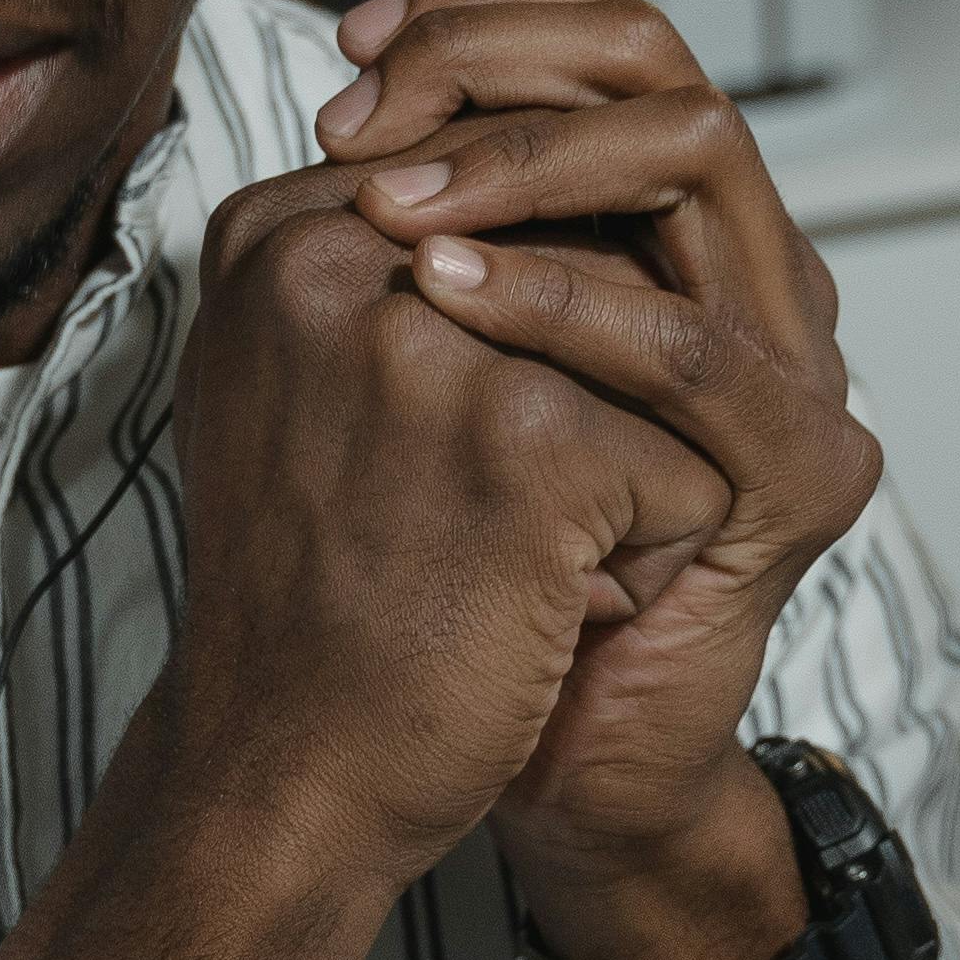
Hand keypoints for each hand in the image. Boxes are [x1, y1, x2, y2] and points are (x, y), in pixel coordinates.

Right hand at [161, 149, 731, 904]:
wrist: (287, 778)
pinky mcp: (529, 440)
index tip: (459, 446)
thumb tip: (521, 180)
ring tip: (519, 553)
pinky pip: (685, 461)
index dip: (534, 325)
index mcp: (274, 233)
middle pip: (582, 255)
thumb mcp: (299, 385)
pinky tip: (553, 604)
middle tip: (475, 515)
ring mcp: (434, 342)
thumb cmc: (312, 593)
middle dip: (584, 394)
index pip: (488, 189)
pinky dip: (653, 551)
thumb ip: (375, 267)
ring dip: (624, 465)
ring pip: (650, 351)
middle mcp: (339, 257)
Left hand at [314, 0, 880, 959]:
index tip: (352, 43)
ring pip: (691, 161)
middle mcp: (747, 260)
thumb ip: (414, 217)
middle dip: (499, 62)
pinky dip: (560, 302)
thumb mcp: (405, 340)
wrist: (491, 738)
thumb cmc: (431, 541)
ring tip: (389, 207)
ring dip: (525, 161)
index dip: (484, 9)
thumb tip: (344, 82)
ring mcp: (793, 358)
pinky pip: (687, 347)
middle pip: (658, 63)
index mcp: (662, 220)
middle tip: (360, 113)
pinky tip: (440, 296)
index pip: (607, 34)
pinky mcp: (798, 469)